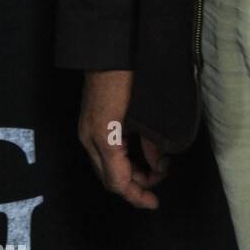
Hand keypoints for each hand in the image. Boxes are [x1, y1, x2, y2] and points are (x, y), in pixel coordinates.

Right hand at [78, 69, 169, 209]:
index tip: (155, 202)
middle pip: (111, 177)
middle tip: (162, 175)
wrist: (108, 47)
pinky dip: (124, 157)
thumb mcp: (143, 111)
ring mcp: (88, 130)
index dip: (138, 195)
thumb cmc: (127, 75)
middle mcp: (90, 139)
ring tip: (156, 163)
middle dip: (137, 183)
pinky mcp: (92, 122)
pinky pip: (106, 151)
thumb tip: (159, 163)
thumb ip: (151, 141)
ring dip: (131, 170)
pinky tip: (142, 152)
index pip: (118, 181)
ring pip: (108, 165)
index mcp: (103, 138)